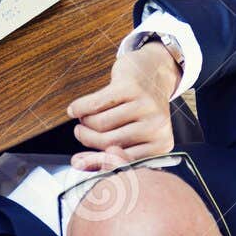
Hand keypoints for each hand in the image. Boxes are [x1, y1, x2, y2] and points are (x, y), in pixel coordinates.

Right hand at [66, 42, 180, 167]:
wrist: (154, 72)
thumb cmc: (139, 109)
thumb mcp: (133, 135)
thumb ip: (110, 154)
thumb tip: (78, 163)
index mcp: (160, 146)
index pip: (123, 161)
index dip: (97, 161)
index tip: (79, 160)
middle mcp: (157, 127)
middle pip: (108, 142)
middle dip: (87, 138)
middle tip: (79, 132)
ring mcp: (145, 106)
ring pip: (100, 123)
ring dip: (84, 122)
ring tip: (84, 118)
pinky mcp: (130, 87)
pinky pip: (96, 104)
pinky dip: (80, 107)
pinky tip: (74, 109)